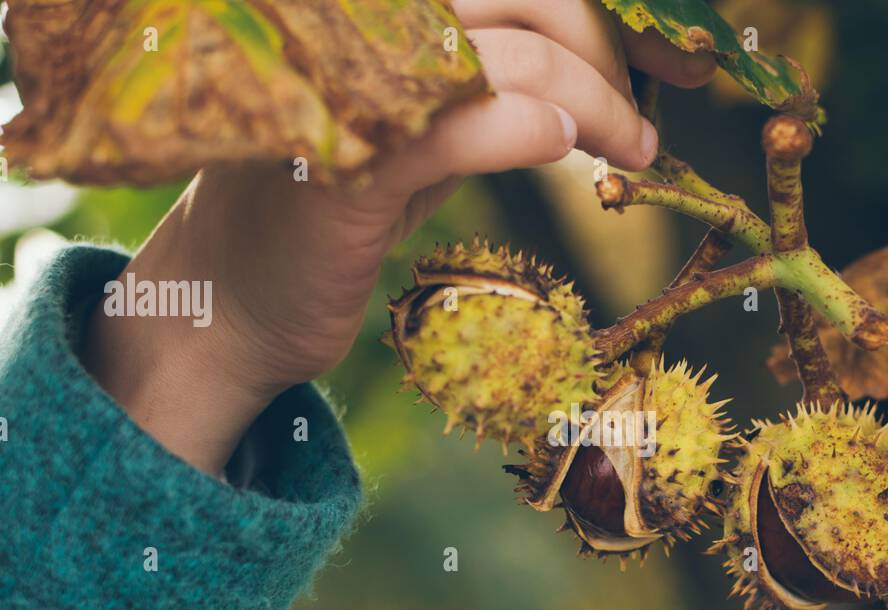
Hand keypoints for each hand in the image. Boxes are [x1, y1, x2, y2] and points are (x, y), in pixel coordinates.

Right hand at [81, 0, 713, 475]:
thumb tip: (590, 75)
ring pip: (514, 60)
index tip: (658, 59)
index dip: (589, 13)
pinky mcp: (350, 164)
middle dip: (603, 52)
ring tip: (632, 150)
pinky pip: (463, 125)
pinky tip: (562, 147)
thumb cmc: (330, 213)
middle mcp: (351, 22)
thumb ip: (482, 87)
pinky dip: (529, 130)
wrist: (229, 302)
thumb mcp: (413, 131)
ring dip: (598, 104)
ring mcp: (349, 85)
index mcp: (369, 11)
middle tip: (638, 122)